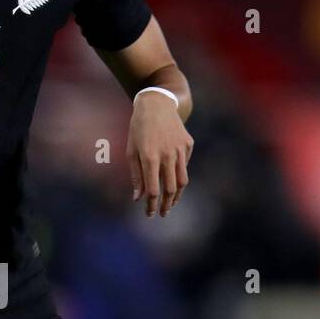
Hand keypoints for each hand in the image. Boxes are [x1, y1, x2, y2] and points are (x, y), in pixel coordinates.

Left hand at [126, 91, 192, 216]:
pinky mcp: (188, 144)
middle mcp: (167, 155)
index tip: (149, 214)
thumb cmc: (138, 129)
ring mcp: (180, 150)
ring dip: (176, 195)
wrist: (157, 104)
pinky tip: (173, 177)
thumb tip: (137, 197)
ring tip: (171, 203)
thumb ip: (136, 175)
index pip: (153, 190)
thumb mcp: (131, 151)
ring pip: (182, 180)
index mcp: (150, 158)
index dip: (152, 205)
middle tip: (163, 213)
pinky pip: (184, 164)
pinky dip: (179, 174)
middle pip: (170, 189)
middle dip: (166, 205)